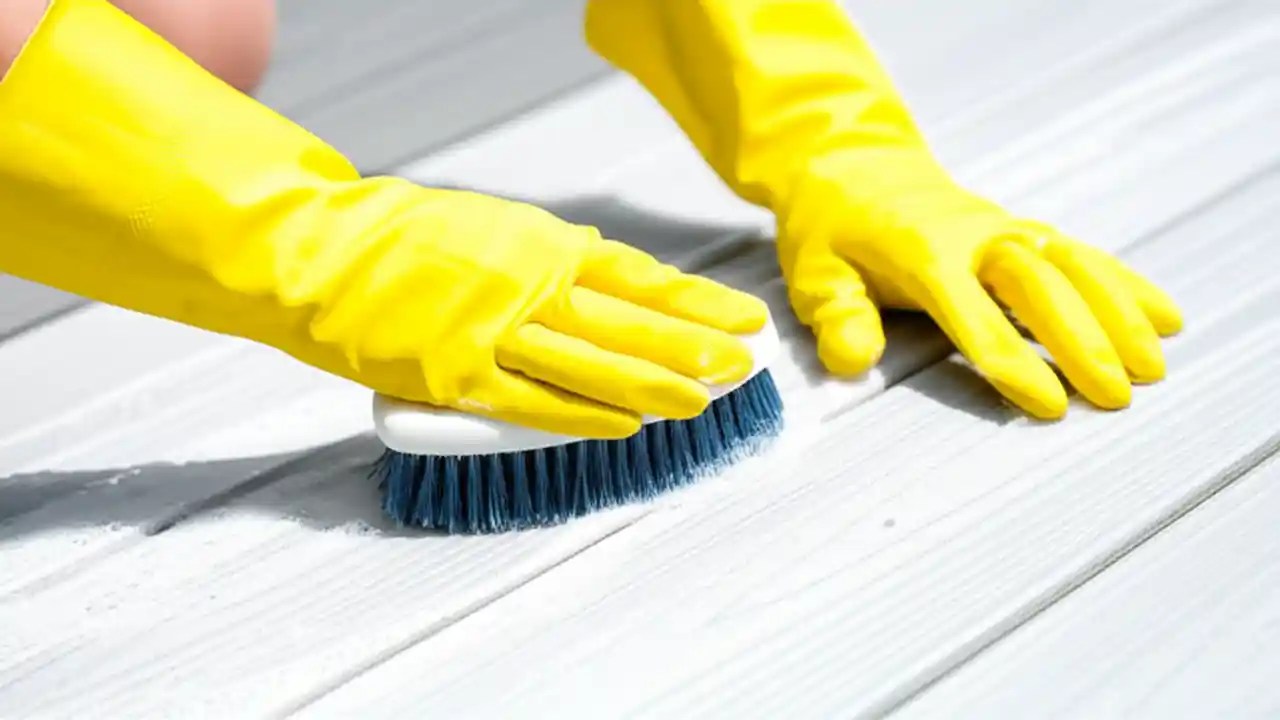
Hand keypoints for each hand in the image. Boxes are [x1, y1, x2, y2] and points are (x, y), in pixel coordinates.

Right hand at [285, 185, 768, 438]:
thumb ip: (546, 259)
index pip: (641, 278)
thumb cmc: (398, 238)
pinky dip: (585, 418)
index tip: (743, 319)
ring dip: (656, 387)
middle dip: (694, 349)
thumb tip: (599, 279)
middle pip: (632, 323)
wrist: (320, 249)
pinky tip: (629, 427)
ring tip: (705, 402)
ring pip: (597, 365)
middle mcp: (532, 285)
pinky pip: (536, 404)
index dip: (698, 303)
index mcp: (542, 244)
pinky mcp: (461, 376)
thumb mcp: (489, 228)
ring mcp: (498, 332)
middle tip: (741, 366)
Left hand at [777, 147, 1182, 417]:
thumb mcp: (816, 275)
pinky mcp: (1027, 231)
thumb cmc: (833, 230)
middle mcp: (977, 235)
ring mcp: (1008, 229)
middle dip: (1082, 341)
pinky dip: (1127, 285)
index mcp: (922, 250)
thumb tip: (853, 360)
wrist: (856, 167)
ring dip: (1119, 314)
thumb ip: (839, 317)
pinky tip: (1166, 318)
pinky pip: (1085, 256)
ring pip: (1075, 267)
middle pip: (1040, 287)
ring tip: (1153, 367)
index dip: (1012, 360)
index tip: (1047, 404)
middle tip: (1115, 396)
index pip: (973, 312)